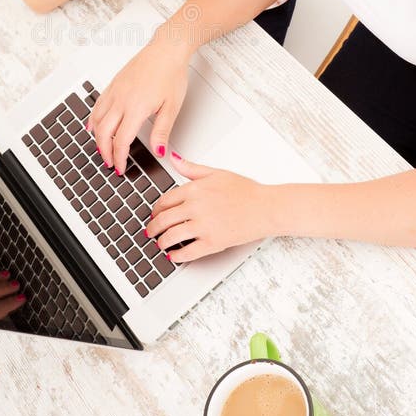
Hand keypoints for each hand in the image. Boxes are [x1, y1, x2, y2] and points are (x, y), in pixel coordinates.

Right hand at [89, 34, 189, 173]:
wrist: (167, 49)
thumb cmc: (171, 73)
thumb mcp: (172, 107)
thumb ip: (162, 132)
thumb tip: (159, 151)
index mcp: (135, 108)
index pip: (121, 141)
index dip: (119, 158)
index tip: (120, 167)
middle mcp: (121, 100)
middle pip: (103, 133)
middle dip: (104, 151)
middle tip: (109, 162)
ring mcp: (115, 91)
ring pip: (96, 119)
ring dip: (97, 137)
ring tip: (102, 148)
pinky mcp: (114, 84)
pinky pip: (97, 105)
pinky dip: (94, 119)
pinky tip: (95, 124)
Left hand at [145, 155, 271, 261]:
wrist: (266, 207)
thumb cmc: (246, 191)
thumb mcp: (217, 173)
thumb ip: (192, 168)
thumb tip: (174, 159)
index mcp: (195, 189)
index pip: (164, 200)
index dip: (155, 210)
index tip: (154, 214)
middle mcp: (196, 207)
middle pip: (163, 219)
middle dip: (152, 227)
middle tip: (150, 231)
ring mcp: (203, 226)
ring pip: (171, 236)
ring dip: (161, 242)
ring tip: (159, 244)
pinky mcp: (213, 243)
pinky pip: (187, 252)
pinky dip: (177, 256)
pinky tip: (173, 256)